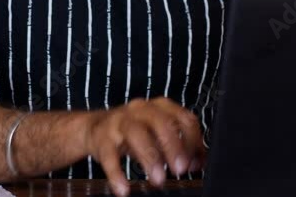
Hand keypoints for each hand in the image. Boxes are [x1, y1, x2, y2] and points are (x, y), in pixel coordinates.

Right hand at [84, 97, 205, 196]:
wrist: (96, 128)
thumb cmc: (136, 131)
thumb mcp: (160, 135)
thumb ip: (181, 147)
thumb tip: (198, 163)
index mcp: (160, 107)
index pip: (183, 118)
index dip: (192, 140)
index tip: (194, 162)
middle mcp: (141, 109)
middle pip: (161, 122)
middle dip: (173, 146)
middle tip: (180, 170)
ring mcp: (120, 121)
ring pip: (136, 133)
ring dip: (150, 157)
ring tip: (158, 180)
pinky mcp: (102, 137)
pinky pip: (109, 155)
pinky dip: (116, 173)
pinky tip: (124, 190)